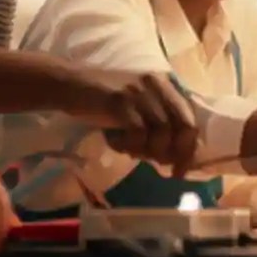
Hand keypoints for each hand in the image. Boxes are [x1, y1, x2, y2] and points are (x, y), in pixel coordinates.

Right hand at [61, 67, 199, 174]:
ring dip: (148, 151)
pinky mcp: (120, 100)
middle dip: (178, 154)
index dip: (190, 147)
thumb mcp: (135, 108)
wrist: (66, 84)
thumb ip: (155, 124)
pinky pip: (137, 132)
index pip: (190, 117)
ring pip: (161, 132)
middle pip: (183, 125)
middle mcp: (156, 84)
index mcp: (164, 84)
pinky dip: (128, 145)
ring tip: (131, 153)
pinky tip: (114, 143)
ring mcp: (139, 91)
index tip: (182, 169)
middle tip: (168, 172)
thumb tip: (173, 157)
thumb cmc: (101, 100)